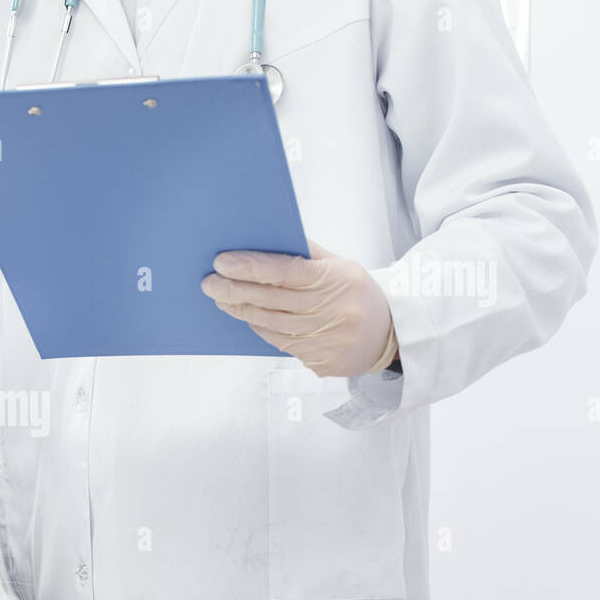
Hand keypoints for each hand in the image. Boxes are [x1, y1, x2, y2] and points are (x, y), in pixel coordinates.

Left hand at [201, 240, 398, 377]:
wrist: (390, 335)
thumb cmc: (357, 293)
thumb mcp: (341, 266)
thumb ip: (307, 254)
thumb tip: (267, 239)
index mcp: (336, 280)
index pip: (285, 272)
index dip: (251, 267)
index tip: (222, 262)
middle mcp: (331, 311)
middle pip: (271, 301)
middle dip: (234, 290)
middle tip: (209, 283)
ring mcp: (325, 340)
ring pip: (271, 324)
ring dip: (241, 310)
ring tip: (221, 298)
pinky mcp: (320, 361)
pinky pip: (280, 343)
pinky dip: (259, 328)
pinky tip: (246, 316)